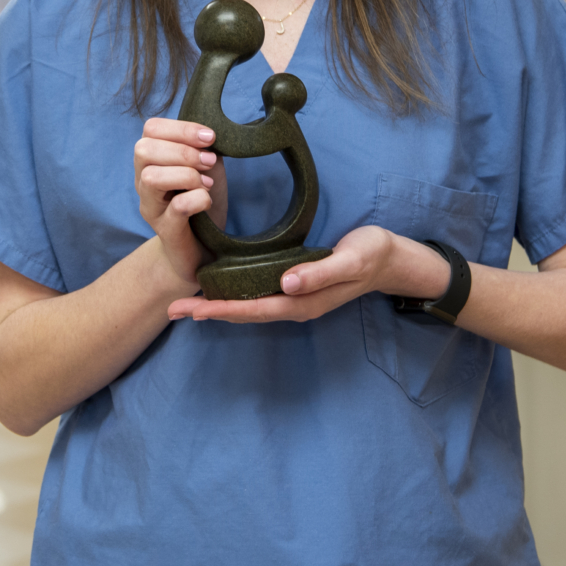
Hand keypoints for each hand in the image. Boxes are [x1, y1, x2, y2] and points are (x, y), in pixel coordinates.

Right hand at [133, 117, 228, 286]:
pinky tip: (207, 201)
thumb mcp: (207, 169)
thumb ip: (204, 149)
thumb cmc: (203, 205)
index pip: (151, 129)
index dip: (181, 128)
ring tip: (206, 184)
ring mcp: (151, 207)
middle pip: (143, 149)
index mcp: (152, 161)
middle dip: (182, 151)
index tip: (210, 138)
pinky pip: (176, 207)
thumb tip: (209, 134)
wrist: (204, 250)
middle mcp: (143, 182)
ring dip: (187, 174)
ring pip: (152, 177)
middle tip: (208, 162)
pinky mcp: (165, 230)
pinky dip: (198, 198)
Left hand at [166, 226, 420, 322]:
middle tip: (172, 309)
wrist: (393, 258)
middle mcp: (295, 304)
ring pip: (250, 305)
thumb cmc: (372, 253)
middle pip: (245, 311)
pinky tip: (220, 289)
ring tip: (186, 303)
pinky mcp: (297, 286)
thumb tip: (285, 284)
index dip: (220, 309)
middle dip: (208, 311)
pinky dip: (236, 294)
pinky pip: (260, 295)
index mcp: (304, 301)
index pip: (253, 309)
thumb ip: (319, 272)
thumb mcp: (350, 259)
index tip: (190, 310)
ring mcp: (296, 298)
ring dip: (218, 305)